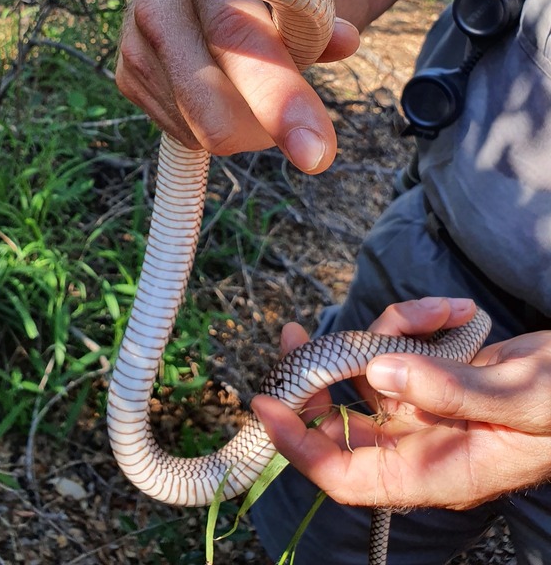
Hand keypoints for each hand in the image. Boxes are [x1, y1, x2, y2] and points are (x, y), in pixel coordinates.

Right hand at [115, 0, 358, 174]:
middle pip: (215, 117)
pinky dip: (214, 124)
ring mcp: (135, 47)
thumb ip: (319, 17)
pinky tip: (220, 84)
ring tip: (251, 79)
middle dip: (265, 130)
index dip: (279, 99)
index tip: (317, 155)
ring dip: (243, 126)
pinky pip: (184, 135)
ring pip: (203, 134)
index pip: (240, 44)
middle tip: (296, 113)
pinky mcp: (127, 80)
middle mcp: (158, 8)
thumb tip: (345, 41)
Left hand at [252, 297, 550, 509]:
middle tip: (295, 334)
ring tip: (444, 311)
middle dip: (317, 376)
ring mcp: (424, 409)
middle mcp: (420, 444)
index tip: (266, 403)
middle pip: (341, 421)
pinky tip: (457, 311)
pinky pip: (400, 346)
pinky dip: (418, 320)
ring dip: (389, 331)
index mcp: (436, 472)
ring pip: (369, 370)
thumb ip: (452, 391)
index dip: (299, 446)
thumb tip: (380, 374)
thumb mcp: (521, 401)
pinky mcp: (433, 377)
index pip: (345, 475)